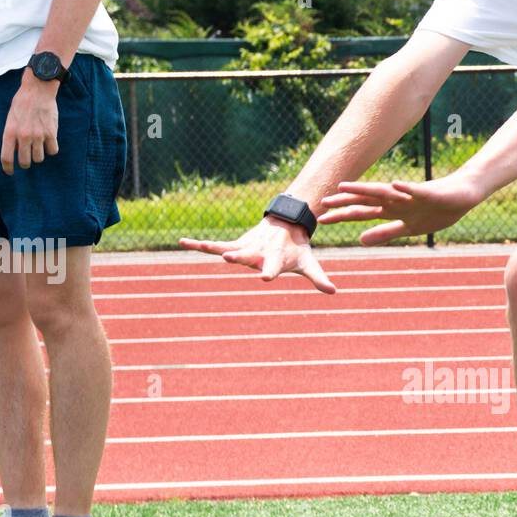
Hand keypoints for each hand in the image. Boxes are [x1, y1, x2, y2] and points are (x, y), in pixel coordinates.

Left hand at [1, 72, 59, 174]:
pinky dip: (51, 149)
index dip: (7, 168)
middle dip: (25, 163)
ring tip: (38, 146)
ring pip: (39, 158)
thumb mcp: (11, 118)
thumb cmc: (22, 103)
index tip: (10, 172)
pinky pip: (52, 151)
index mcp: (10, 131)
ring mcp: (38, 135)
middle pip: (25, 162)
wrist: (38, 90)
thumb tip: (17, 151)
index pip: (6, 157)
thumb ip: (13, 135)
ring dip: (38, 155)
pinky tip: (49, 142)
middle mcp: (23, 136)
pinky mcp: (51, 133)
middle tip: (27, 159)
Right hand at [179, 217, 336, 294]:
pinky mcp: (237, 244)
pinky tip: (182, 242)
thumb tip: (334, 292)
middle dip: (239, 257)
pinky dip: (198, 245)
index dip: (270, 271)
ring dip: (215, 249)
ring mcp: (246, 247)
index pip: (274, 266)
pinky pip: (215, 245)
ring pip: (229, 248)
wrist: (288, 224)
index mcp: (277, 258)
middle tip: (229, 257)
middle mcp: (260, 251)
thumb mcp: (309, 263)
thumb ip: (319, 278)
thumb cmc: (298, 249)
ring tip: (196, 247)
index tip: (265, 277)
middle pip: (248, 256)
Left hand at [317, 174, 484, 243]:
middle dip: (345, 202)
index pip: (361, 212)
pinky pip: (415, 190)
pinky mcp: (428, 192)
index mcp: (391, 210)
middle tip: (322, 203)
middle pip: (366, 200)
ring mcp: (410, 195)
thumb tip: (359, 240)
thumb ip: (384, 233)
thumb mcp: (407, 228)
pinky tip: (394, 185)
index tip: (321, 220)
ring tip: (345, 187)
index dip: (342, 216)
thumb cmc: (435, 211)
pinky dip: (404, 188)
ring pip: (383, 191)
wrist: (462, 197)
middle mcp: (396, 200)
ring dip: (364, 189)